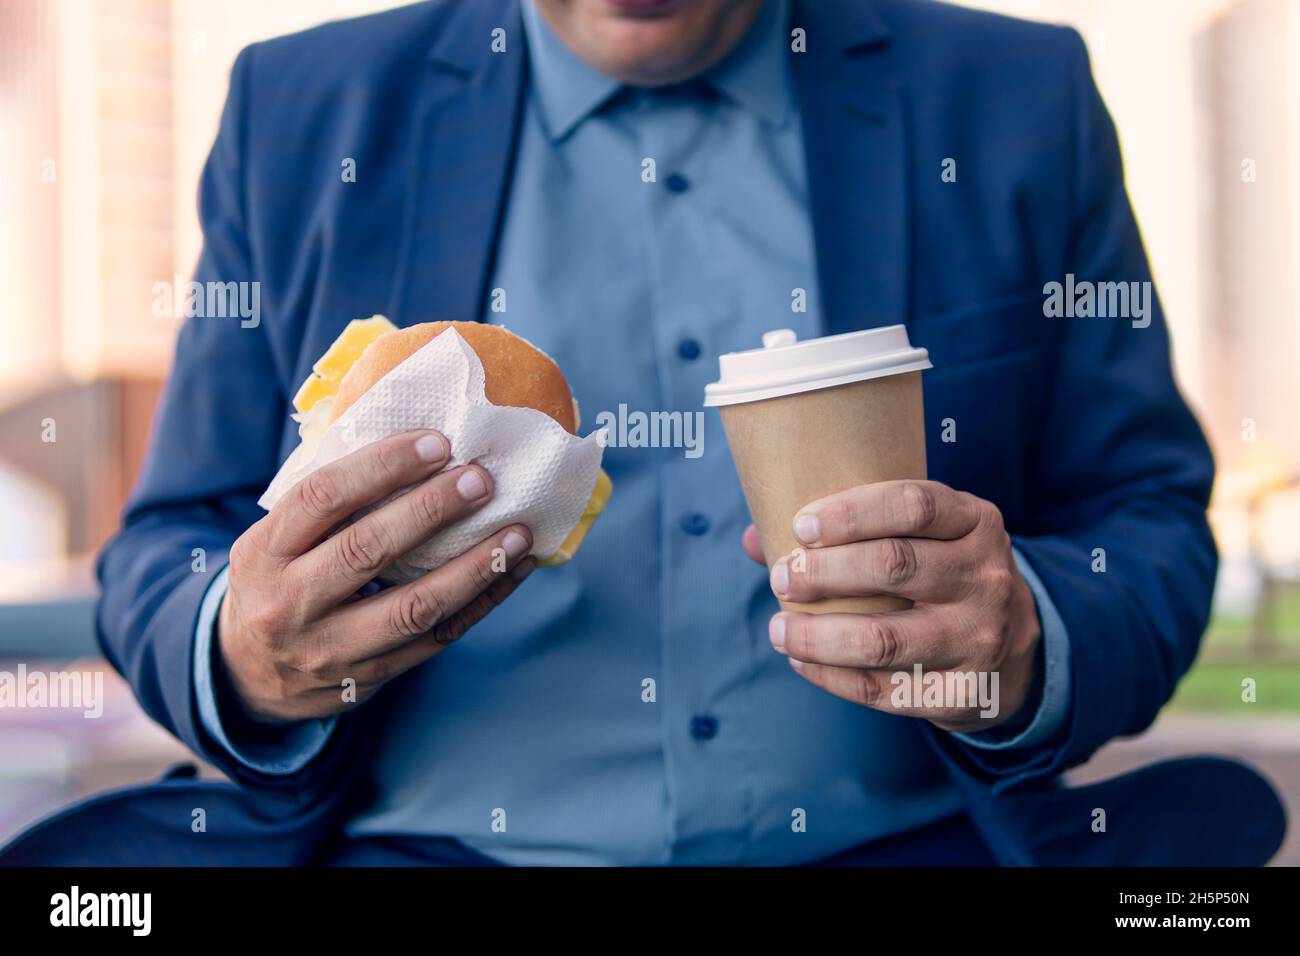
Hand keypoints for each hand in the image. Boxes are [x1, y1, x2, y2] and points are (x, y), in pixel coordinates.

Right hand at [218, 429, 533, 722]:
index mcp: (263, 552)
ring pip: (412, 607)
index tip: (436, 442)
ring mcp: (329, 648)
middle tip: (480, 479)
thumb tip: (413, 441)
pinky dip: (482, 602)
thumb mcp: (275, 540)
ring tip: (517, 533)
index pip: (321, 496)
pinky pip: (436, 639)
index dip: (381, 465)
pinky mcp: (369, 678)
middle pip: (367, 549)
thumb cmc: (278, 582)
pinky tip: (513, 571)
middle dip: (430, 510)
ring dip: (474, 567)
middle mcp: (289, 602)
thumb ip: (326, 501)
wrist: (248, 676)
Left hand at [743, 480, 1041, 732]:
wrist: (1014, 642)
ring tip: (779, 630)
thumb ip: (847, 530)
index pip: (914, 505)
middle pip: (894, 566)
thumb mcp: (923, 536)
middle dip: (824, 572)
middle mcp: (986, 576)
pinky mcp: (965, 692)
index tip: (801, 527)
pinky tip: (803, 662)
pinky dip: (833, 678)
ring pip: (884, 639)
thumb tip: (755, 538)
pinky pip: (885, 690)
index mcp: (976, 521)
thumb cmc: (940, 573)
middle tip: (783, 577)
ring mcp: (981, 637)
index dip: (852, 513)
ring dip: (817, 636)